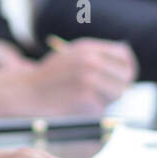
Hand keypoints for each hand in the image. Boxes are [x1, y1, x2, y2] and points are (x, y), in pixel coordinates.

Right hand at [23, 38, 137, 115]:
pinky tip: (77, 104)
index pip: (124, 56)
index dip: (127, 67)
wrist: (28, 93)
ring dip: (107, 98)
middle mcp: (91, 61)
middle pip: (126, 75)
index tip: (123, 76)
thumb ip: (98, 55)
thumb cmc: (52, 76)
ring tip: (87, 96)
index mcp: (88, 48)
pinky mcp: (86, 100)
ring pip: (117, 93)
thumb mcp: (73, 56)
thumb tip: (127, 59)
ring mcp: (89, 80)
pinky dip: (94, 109)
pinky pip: (103, 106)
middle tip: (106, 91)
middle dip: (119, 84)